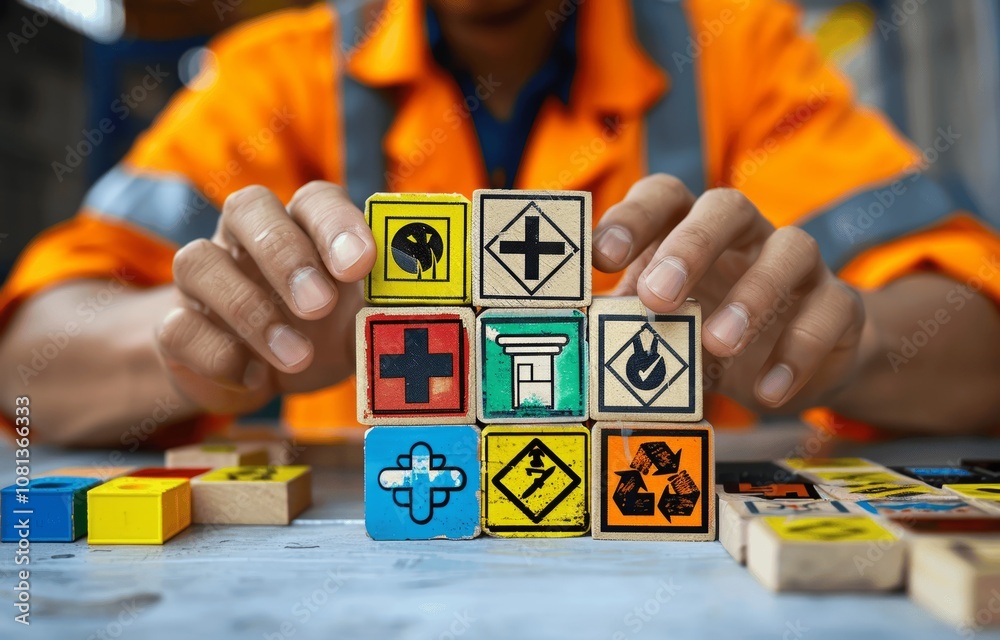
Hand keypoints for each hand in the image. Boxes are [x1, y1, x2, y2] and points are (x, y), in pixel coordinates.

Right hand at [157, 181, 375, 414]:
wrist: (258, 377)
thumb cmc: (321, 334)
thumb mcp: (360, 325)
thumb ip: (388, 314)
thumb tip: (434, 311)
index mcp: (302, 227)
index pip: (315, 199)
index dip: (336, 223)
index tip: (362, 262)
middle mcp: (247, 239)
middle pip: (247, 208)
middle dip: (285, 255)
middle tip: (320, 304)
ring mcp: (207, 279)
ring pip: (197, 260)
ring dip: (248, 310)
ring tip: (295, 357)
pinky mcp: (176, 326)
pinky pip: (177, 327)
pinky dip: (217, 354)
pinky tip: (255, 378)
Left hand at [592, 174, 867, 412]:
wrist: (786, 368)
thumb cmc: (702, 335)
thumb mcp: (658, 330)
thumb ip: (622, 326)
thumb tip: (568, 340)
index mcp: (690, 229)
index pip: (663, 197)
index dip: (632, 218)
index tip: (600, 257)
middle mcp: (746, 235)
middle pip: (726, 206)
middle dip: (690, 246)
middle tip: (657, 296)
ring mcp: (797, 265)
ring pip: (791, 249)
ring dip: (753, 295)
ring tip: (717, 344)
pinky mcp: (839, 304)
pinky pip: (830, 312)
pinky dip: (798, 352)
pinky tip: (767, 390)